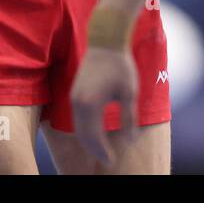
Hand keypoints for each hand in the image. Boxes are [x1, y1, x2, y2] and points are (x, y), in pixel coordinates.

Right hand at [70, 46, 138, 165]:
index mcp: (90, 104)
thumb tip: (129, 140)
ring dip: (89, 141)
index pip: (94, 137)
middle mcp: (78, 102)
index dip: (102, 152)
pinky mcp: (75, 93)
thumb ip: (128, 118)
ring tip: (102, 150)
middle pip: (83, 135)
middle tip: (107, 160)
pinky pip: (77, 118)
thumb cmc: (120, 65)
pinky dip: (85, 130)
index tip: (111, 161)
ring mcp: (74, 97)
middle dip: (94, 150)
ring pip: (78, 128)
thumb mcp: (129, 93)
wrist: (105, 41)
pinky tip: (95, 133)